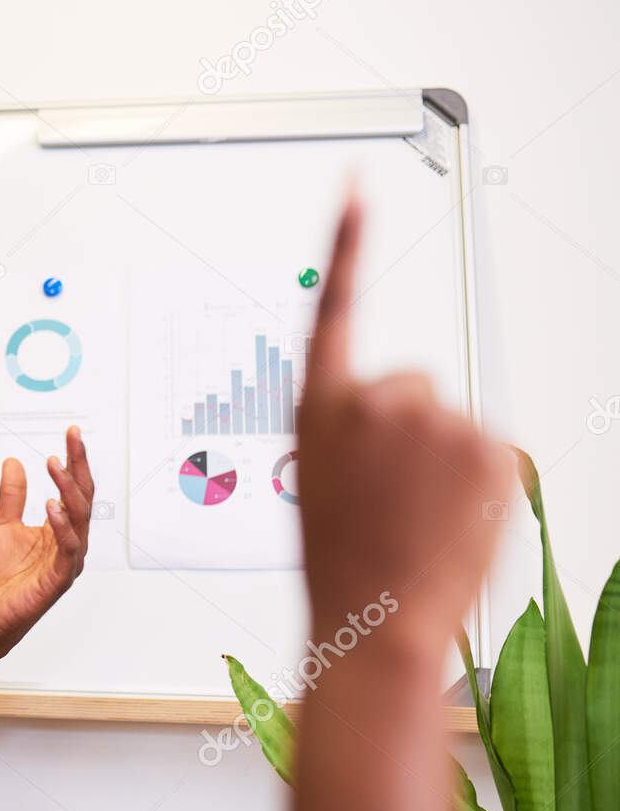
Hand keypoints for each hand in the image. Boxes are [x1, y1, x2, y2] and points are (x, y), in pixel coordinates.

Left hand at [0, 426, 93, 656]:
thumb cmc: (1, 575)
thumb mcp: (2, 525)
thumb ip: (12, 496)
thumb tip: (13, 461)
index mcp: (60, 528)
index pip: (74, 489)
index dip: (75, 460)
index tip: (72, 432)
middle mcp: (71, 541)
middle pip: (83, 498)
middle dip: (79, 466)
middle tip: (72, 438)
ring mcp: (68, 560)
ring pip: (79, 519)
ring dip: (68, 490)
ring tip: (54, 465)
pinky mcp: (59, 578)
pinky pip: (68, 548)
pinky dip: (62, 526)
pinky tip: (51, 505)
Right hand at [297, 193, 514, 650]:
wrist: (377, 622)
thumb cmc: (343, 564)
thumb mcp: (320, 484)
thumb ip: (351, 433)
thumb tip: (398, 424)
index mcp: (320, 407)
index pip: (332, 304)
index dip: (344, 243)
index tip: (354, 188)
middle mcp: (375, 398)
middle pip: (412, 383)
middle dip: (409, 429)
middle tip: (392, 493)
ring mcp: (435, 418)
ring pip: (452, 422)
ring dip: (442, 462)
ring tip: (418, 516)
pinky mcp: (487, 443)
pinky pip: (490, 449)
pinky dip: (479, 483)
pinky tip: (449, 518)